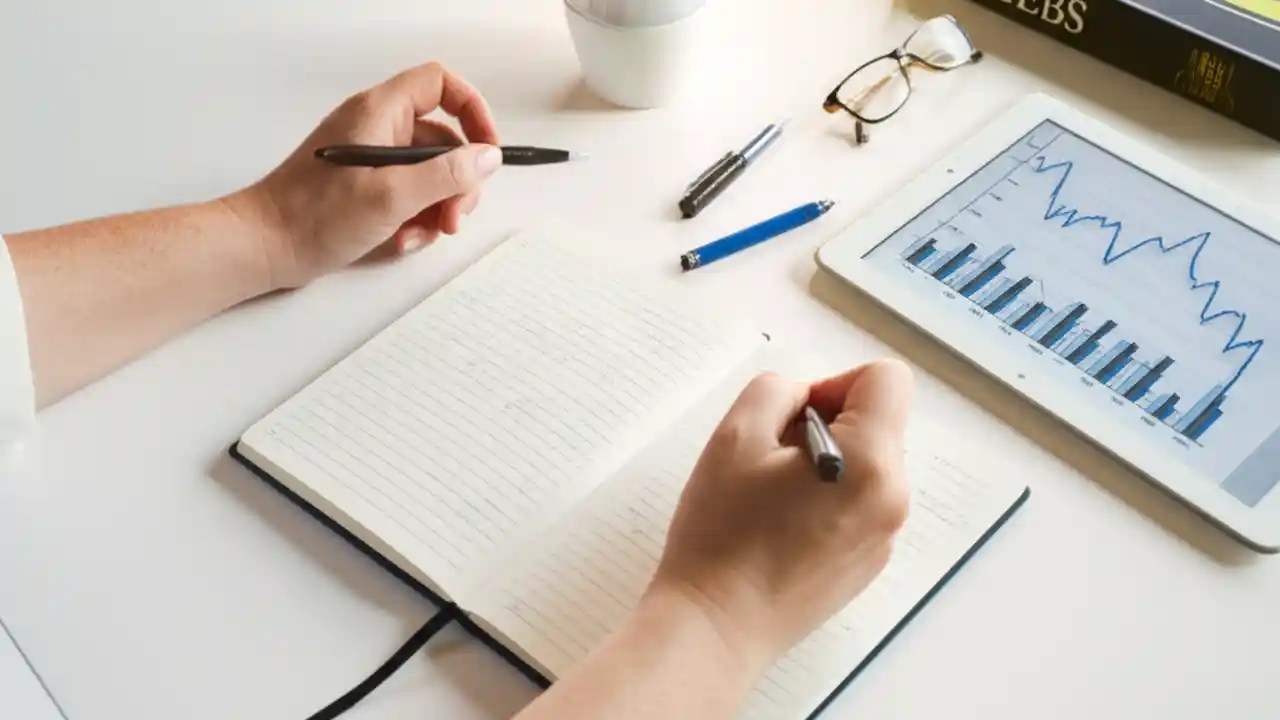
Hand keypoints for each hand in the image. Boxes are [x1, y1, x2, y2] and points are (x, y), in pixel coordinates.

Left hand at [228, 62, 501, 290]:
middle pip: (443, 140)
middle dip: (457, 182)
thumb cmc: (312, 216)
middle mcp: (378, 129)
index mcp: (380, 113)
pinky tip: (400, 241)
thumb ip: (446, 174)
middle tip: (452, 217)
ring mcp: (372, 160)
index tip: (485, 150)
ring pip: (430, 175)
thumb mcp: (392, 195)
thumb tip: (487, 158)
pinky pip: (409, 196)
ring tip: (421, 235)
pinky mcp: (366, 188)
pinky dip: (414, 220)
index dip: (472, 110)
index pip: (440, 85)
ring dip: (436, 208)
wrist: (264, 246)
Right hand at [650, 360, 913, 669]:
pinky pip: (859, 504)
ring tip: (771, 497)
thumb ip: (777, 391)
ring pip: (866, 464)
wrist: (717, 626)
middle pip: (877, 423)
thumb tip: (806, 399)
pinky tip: (780, 527)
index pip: (887, 380)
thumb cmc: (721, 534)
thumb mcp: (736, 436)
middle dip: (827, 424)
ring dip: (824, 462)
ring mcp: (884, 537)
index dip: (837, 382)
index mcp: (871, 464)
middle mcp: (892, 500)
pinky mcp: (867, 563)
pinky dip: (826, 499)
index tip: (795, 416)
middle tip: (769, 460)